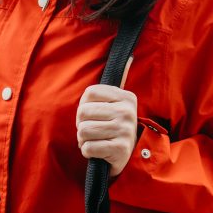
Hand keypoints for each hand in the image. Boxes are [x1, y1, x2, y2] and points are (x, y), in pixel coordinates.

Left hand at [76, 58, 138, 177]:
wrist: (131, 157)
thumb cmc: (115, 127)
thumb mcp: (117, 104)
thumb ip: (119, 82)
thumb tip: (130, 56)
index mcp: (125, 97)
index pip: (89, 93)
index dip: (84, 106)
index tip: (93, 115)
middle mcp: (127, 112)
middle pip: (82, 113)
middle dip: (81, 125)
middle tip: (92, 131)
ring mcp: (124, 130)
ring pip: (83, 131)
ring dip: (84, 139)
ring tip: (95, 140)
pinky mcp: (120, 149)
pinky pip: (88, 148)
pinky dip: (88, 152)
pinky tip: (99, 151)